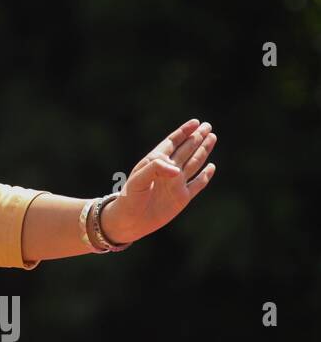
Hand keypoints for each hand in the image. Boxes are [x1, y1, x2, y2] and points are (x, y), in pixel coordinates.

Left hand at [102, 118, 217, 243]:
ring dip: (203, 151)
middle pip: (186, 149)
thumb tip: (177, 170)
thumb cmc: (129, 198)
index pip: (172, 142)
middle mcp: (168, 170)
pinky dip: (205, 175)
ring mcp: (176, 183)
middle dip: (197, 137)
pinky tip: (211, 167)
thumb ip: (155, 169)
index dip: (183, 132)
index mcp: (156, 162)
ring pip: (194, 163)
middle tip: (208, 125)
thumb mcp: (138, 180)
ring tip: (212, 138)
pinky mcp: (182, 198)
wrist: (129, 220)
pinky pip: (198, 184)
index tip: (195, 121)